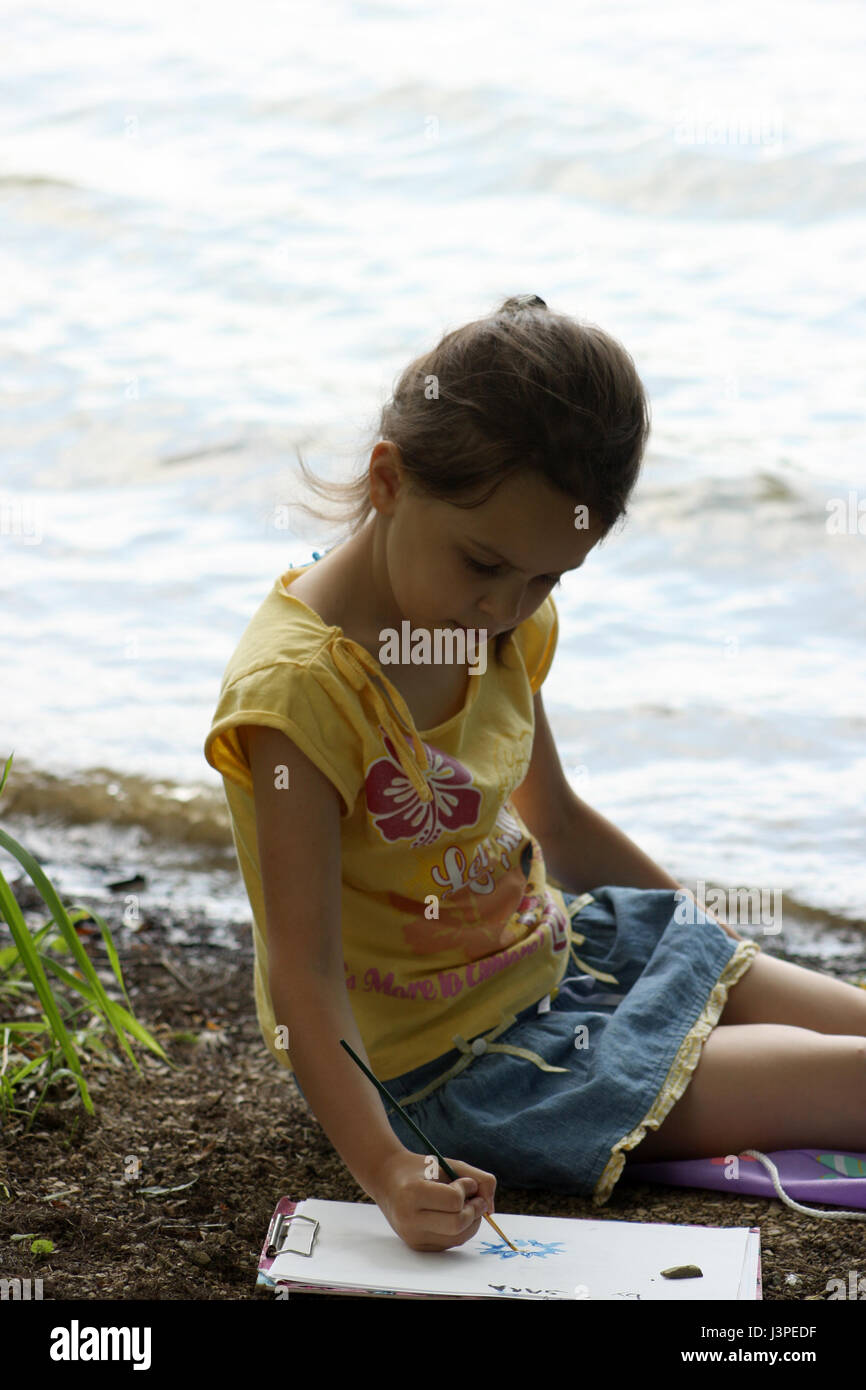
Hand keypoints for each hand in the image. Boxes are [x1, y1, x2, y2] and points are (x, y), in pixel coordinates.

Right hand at [368, 1148, 497, 1251]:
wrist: (387, 1180)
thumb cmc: (420, 1169)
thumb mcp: (447, 1164)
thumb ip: (477, 1178)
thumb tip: (492, 1208)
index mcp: (411, 1194)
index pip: (454, 1201)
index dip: (467, 1189)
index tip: (465, 1181)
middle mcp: (409, 1220)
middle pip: (458, 1224)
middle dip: (474, 1209)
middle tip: (474, 1197)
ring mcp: (412, 1237)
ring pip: (458, 1237)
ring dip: (471, 1220)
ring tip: (464, 1204)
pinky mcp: (418, 1246)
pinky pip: (451, 1243)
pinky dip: (461, 1229)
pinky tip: (454, 1214)